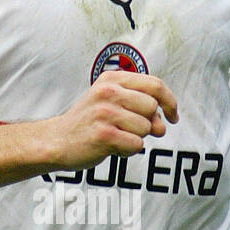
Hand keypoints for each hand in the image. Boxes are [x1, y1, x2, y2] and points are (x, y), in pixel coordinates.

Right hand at [47, 72, 177, 170]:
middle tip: (130, 130)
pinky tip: (113, 147)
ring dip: (136, 138)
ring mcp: (105, 113)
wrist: (57, 141)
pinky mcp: (103, 135)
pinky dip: (129, 151)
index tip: (173, 116)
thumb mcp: (111, 102)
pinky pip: (137, 145)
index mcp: (112, 79)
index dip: (170, 102)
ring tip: (116, 137)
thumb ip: (139, 105)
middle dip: (148, 124)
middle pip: (152, 108)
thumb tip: (163, 123)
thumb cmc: (88, 122)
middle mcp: (108, 92)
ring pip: (146, 128)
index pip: (155, 85)